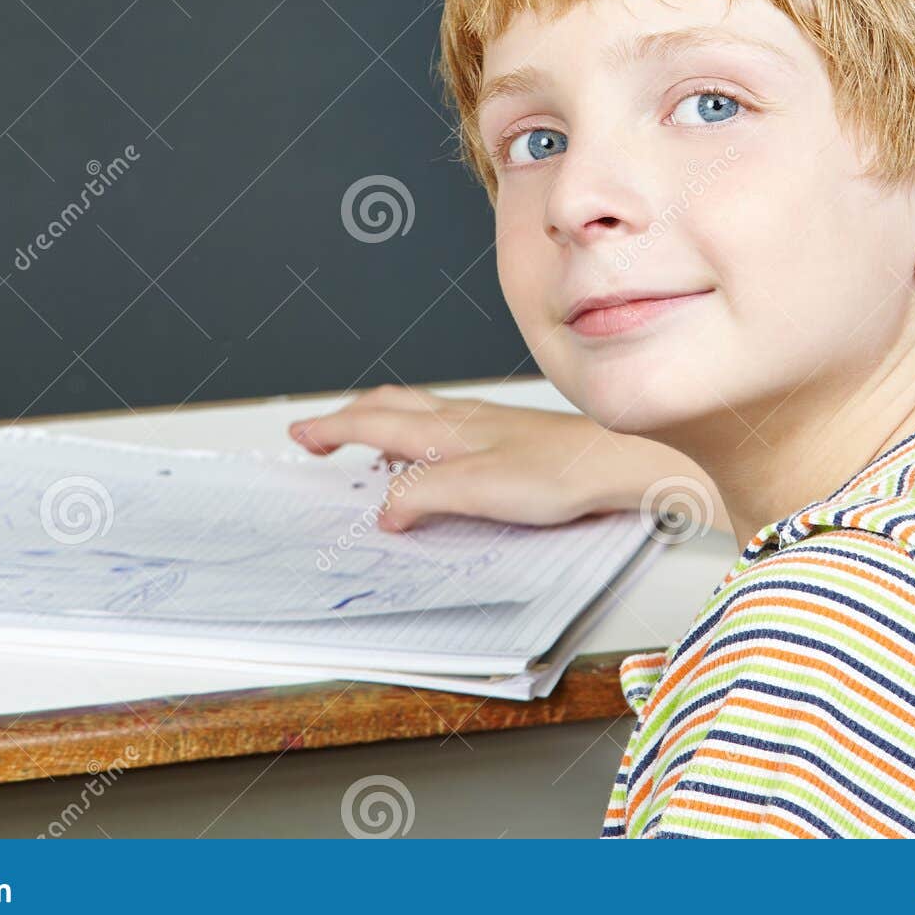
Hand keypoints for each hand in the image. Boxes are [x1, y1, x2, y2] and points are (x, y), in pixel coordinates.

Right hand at [287, 384, 695, 531]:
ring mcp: (484, 423)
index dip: (333, 429)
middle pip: (388, 406)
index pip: (373, 422)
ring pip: (415, 411)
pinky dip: (414, 431)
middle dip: (347, 417)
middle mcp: (460, 418)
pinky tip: (430, 452)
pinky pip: (441, 424)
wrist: (612, 460)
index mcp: (445, 428)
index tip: (301, 435)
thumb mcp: (479, 489)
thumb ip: (425, 494)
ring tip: (361, 438)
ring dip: (378, 420)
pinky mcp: (505, 435)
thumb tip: (383, 508)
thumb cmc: (557, 470)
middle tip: (316, 434)